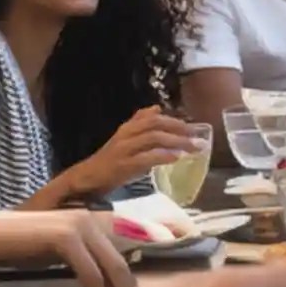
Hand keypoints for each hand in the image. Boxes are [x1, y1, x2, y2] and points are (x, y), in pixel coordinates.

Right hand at [0, 210, 133, 286]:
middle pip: (120, 262)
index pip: (118, 252)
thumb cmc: (20, 247)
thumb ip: (82, 256)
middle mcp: (88, 218)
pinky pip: (90, 272)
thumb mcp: (58, 250)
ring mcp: (79, 225)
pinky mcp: (67, 237)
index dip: (126, 279)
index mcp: (89, 219)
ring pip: (110, 267)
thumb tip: (106, 280)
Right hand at [68, 106, 195, 195]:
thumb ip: (140, 124)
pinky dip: (163, 156)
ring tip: (192, 147)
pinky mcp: (124, 165)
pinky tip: (176, 158)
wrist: (88, 178)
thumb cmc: (110, 161)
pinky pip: (147, 157)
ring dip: (176, 141)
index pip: (152, 117)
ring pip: (153, 138)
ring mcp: (124, 149)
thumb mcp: (125, 139)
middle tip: (196, 135)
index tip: (192, 126)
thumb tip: (156, 108)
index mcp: (127, 129)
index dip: (173, 120)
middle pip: (154, 124)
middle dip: (178, 128)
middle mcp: (125, 135)